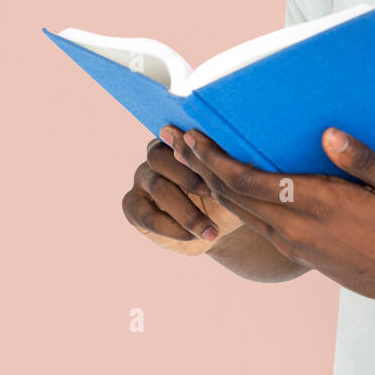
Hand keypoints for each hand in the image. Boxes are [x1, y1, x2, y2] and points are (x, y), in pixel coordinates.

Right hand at [121, 132, 244, 255]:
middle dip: (189, 178)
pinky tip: (193, 237)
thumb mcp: (233, 183)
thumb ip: (228, 167)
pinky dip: (172, 228)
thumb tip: (241, 159)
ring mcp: (142, 179)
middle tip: (216, 196)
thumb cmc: (228, 198)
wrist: (216, 228)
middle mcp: (155, 155)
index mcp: (179, 140)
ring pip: (158, 187)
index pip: (178, 136)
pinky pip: (146, 215)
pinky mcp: (133, 206)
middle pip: (159, 157)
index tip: (222, 173)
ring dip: (187, 212)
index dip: (197, 154)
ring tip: (212, 231)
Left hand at [164, 124, 374, 309]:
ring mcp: (296, 245)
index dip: (215, 158)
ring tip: (192, 160)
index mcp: (317, 206)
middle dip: (200, 166)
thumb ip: (362, 159)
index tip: (194, 137)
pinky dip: (235, 203)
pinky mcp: (301, 255)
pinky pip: (257, 225)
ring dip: (212, 185)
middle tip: (174, 140)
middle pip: (232, 196)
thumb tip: (329, 134)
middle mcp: (297, 229)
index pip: (249, 181)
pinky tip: (230, 190)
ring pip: (240, 213)